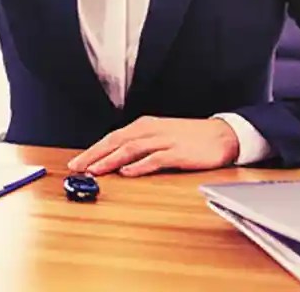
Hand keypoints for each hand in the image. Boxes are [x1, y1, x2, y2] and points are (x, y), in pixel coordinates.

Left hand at [67, 116, 240, 177]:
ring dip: (111, 160)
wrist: (222, 135)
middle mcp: (150, 130)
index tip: (77, 162)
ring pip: (131, 149)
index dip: (93, 150)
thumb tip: (116, 160)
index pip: (112, 138)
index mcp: (144, 126)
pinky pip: (155, 159)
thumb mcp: (160, 136)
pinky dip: (139, 165)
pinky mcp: (178, 153)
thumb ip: (139, 146)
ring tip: (96, 170)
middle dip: (94, 155)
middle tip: (78, 167)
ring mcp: (164, 140)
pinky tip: (127, 172)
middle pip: (116, 141)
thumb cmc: (189, 138)